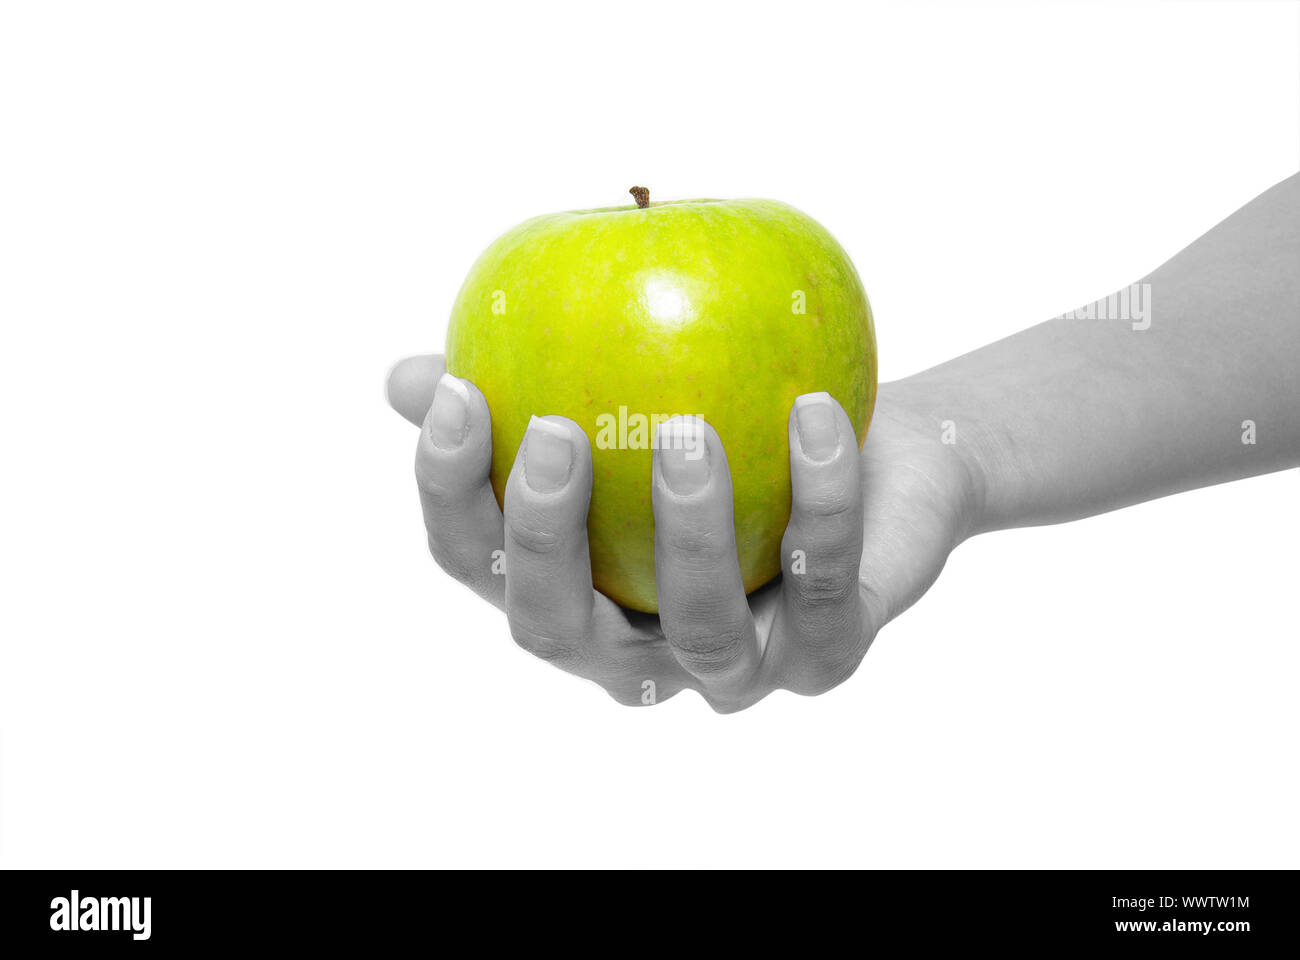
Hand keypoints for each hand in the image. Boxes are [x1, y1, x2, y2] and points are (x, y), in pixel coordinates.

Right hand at [387, 355, 982, 711]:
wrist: (879, 459)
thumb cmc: (736, 426)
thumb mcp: (627, 397)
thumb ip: (525, 389)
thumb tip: (411, 376)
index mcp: (575, 595)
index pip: (480, 568)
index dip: (451, 495)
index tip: (460, 395)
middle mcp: (641, 653)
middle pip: (558, 631)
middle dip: (542, 538)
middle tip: (555, 431)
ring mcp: (737, 667)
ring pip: (698, 629)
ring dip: (687, 534)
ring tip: (688, 430)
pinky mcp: (830, 654)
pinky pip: (824, 590)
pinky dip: (820, 504)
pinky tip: (812, 414)